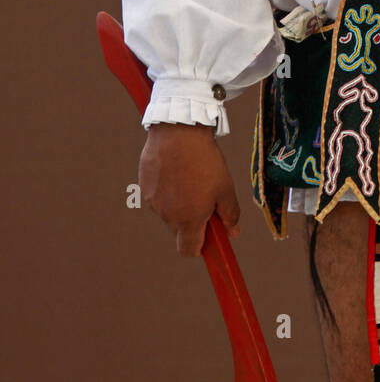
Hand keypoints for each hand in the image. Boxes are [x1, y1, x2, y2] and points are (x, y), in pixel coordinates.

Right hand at [138, 122, 240, 256]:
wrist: (178, 131)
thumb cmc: (205, 160)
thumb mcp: (225, 188)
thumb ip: (230, 214)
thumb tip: (233, 232)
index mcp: (188, 219)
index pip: (188, 250)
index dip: (200, 247)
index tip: (210, 236)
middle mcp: (166, 215)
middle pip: (179, 231)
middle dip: (192, 222)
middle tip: (206, 199)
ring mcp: (152, 201)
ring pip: (168, 212)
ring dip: (179, 204)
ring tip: (192, 178)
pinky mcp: (144, 186)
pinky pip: (158, 196)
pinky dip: (167, 190)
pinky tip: (177, 170)